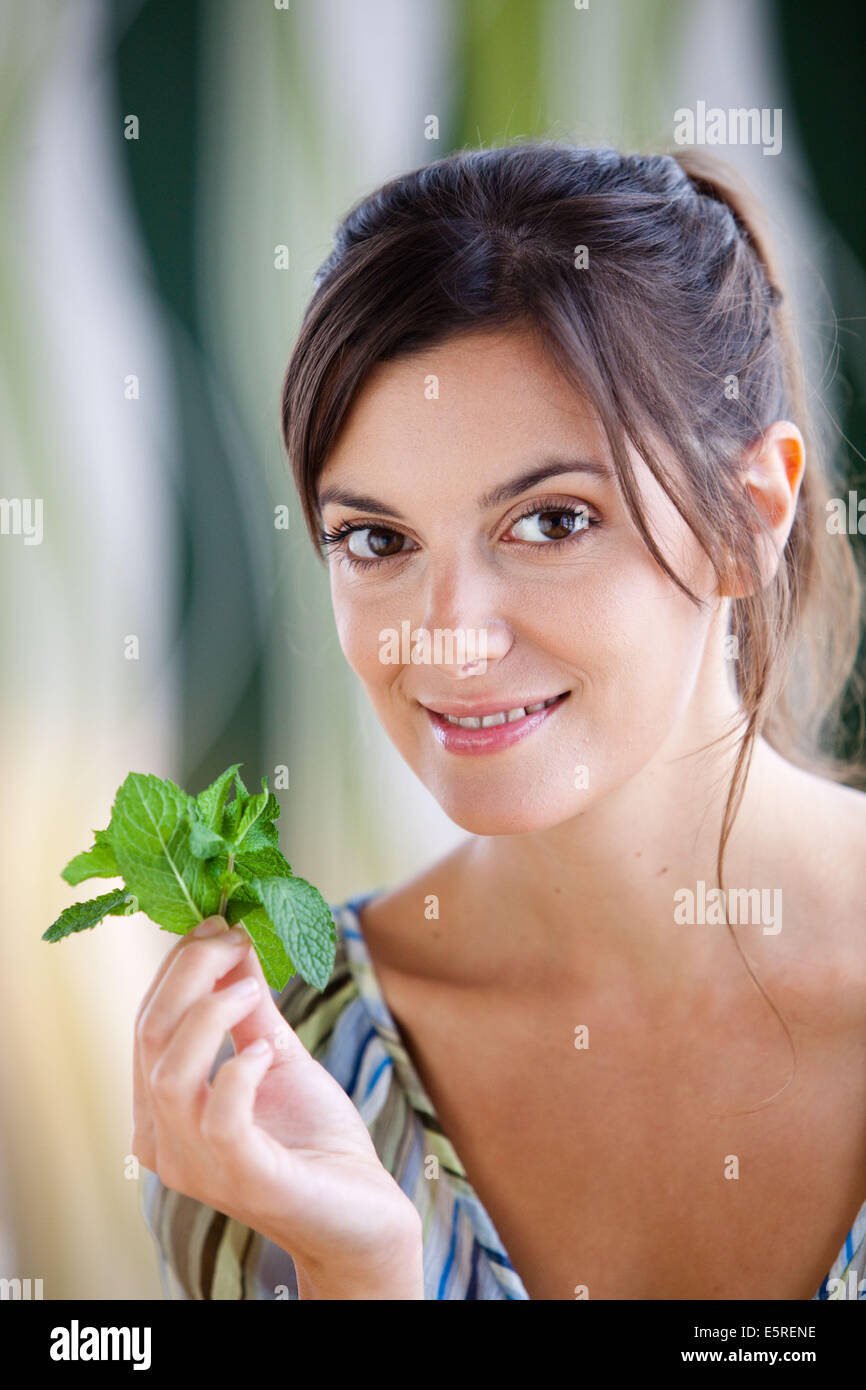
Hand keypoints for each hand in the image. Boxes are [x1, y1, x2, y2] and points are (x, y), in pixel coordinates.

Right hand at [133, 918, 422, 1290]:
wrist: (361, 1214)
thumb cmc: (314, 1137)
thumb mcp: (275, 1053)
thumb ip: (247, 1006)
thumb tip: (230, 938)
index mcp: (162, 1109)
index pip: (146, 1022)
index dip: (179, 965)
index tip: (221, 923)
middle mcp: (164, 1142)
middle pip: (149, 1036)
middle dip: (190, 971)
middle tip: (236, 938)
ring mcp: (199, 1165)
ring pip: (169, 1073)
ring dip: (210, 1012)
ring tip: (252, 989)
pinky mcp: (243, 1179)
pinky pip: (219, 1116)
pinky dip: (239, 1069)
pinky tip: (266, 1051)